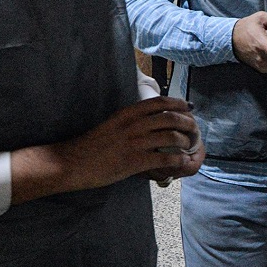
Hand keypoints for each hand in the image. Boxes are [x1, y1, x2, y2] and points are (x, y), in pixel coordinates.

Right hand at [11, 96, 201, 203]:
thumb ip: (130, 122)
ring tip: (190, 149)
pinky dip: (178, 161)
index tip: (189, 108)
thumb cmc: (92, 146)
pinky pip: (165, 159)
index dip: (178, 104)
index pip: (160, 102)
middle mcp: (133, 124)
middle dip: (188, 124)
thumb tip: (149, 123)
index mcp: (127, 113)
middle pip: (171, 118)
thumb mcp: (112, 125)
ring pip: (172, 137)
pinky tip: (182, 163)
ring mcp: (135, 142)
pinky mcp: (134, 161)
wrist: (72, 162)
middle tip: (194, 132)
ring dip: (186, 143)